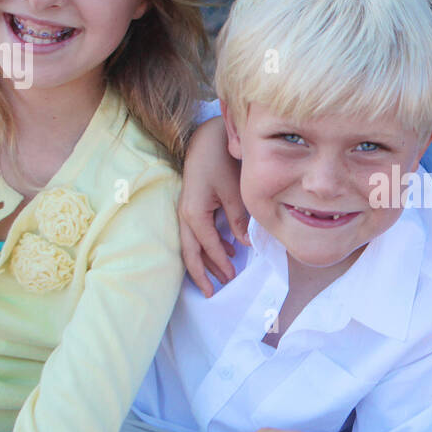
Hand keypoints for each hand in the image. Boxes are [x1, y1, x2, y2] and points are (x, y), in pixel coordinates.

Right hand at [178, 116, 249, 295]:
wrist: (207, 138)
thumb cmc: (219, 162)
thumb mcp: (232, 193)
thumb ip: (238, 220)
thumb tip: (246, 244)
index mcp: (193, 214)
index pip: (206, 248)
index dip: (218, 266)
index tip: (231, 279)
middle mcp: (185, 215)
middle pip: (190, 252)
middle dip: (201, 274)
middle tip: (212, 293)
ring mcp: (186, 210)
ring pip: (192, 244)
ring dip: (206, 261)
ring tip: (221, 277)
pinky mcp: (192, 205)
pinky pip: (196, 232)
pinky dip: (209, 245)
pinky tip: (225, 250)